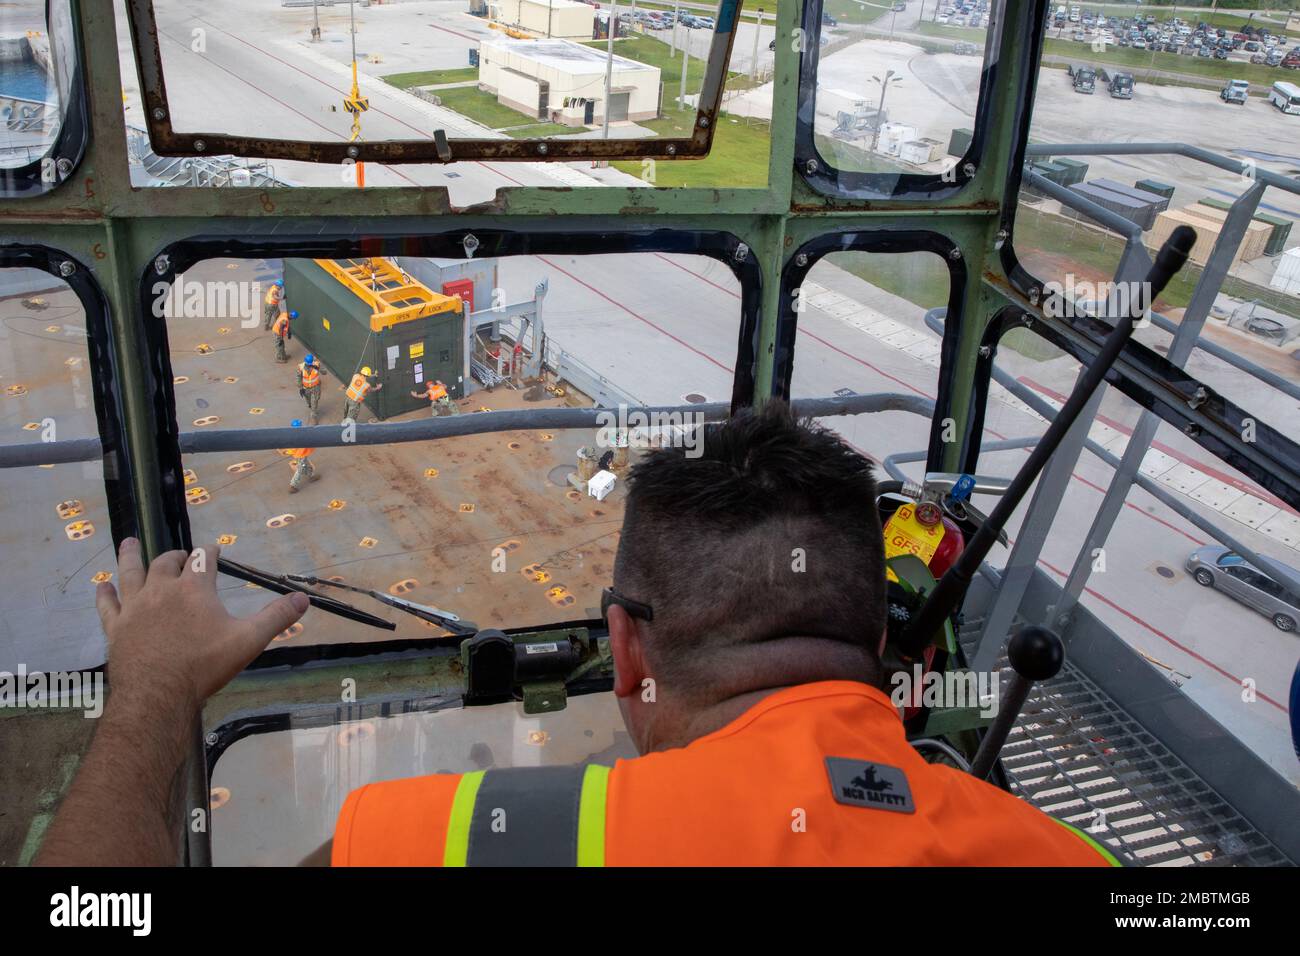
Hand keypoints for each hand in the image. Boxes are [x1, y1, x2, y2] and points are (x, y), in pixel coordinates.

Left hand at [94, 538, 308, 717]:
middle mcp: (162, 589)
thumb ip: (276, 617)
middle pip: (166, 562)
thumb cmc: (205, 665)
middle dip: (176, 556)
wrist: (158, 694)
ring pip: (130, 573)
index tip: (213, 550)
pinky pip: (107, 604)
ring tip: (130, 542)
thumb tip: (304, 598)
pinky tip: (103, 586)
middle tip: (181, 555)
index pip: (203, 560)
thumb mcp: (249, 640)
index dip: (209, 552)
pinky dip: (105, 593)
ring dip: (130, 556)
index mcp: (195, 589)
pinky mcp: (116, 627)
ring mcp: (135, 607)